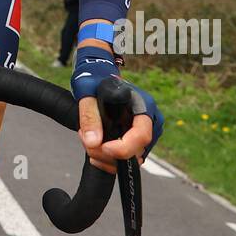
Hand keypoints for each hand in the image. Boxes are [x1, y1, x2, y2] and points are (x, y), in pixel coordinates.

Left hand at [71, 51, 163, 172]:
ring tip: (87, 137)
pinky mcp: (135, 141)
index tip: (103, 147)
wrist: (98, 75)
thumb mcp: (87, 92)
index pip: (142, 135)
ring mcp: (144, 132)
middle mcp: (149, 120)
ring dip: (104, 157)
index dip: (123, 148)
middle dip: (107, 154)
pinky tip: (93, 144)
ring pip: (129, 159)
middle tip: (86, 140)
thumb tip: (93, 142)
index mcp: (143, 105)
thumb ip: (89, 116)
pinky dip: (107, 159)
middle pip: (134, 152)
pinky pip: (125, 160)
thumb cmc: (95, 78)